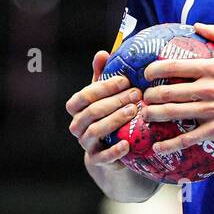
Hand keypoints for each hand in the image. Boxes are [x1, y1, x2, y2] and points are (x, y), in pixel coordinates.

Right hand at [66, 50, 142, 168]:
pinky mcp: (97, 160)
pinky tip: (127, 144)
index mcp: (77, 108)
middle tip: (136, 94)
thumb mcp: (105, 96)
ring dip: (115, 120)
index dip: (103, 87)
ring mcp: (86, 144)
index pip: (84, 96)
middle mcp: (77, 126)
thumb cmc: (108, 115)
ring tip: (134, 111)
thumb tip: (102, 53)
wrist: (111, 151)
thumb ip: (102, 76)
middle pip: (91, 112)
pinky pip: (102, 156)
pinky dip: (114, 151)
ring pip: (94, 131)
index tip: (125, 80)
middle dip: (114, 101)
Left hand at [140, 22, 213, 154]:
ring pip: (172, 113)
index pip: (174, 67)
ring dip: (153, 115)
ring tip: (145, 115)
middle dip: (150, 96)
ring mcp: (210, 111)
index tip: (147, 74)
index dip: (154, 69)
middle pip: (168, 92)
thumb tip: (198, 25)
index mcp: (211, 69)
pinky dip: (170, 144)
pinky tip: (158, 147)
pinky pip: (187, 138)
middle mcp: (207, 90)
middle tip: (144, 97)